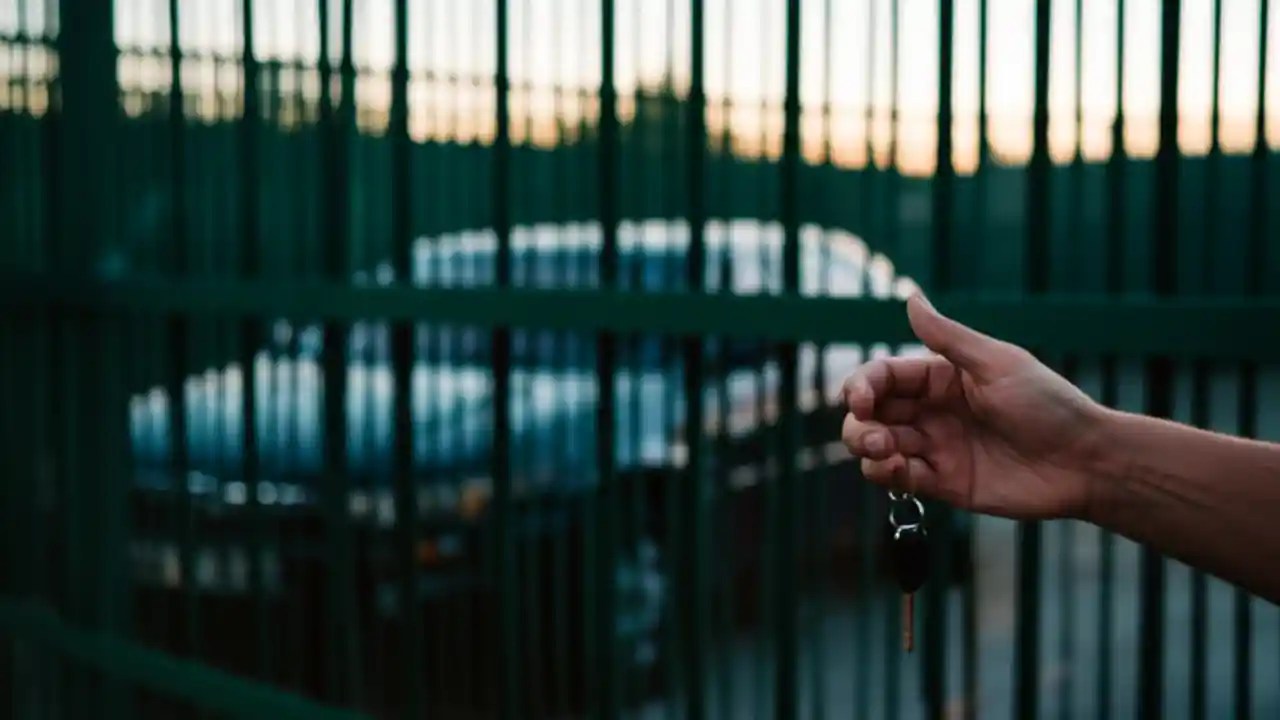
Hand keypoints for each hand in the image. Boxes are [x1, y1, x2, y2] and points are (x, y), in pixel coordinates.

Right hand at [840, 294, 1105, 519]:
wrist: (1085, 462)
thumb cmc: (1047, 404)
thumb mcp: (996, 363)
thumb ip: (947, 337)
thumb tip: (910, 296)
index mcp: (940, 378)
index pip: (883, 377)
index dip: (861, 386)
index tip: (860, 400)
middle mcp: (931, 412)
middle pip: (870, 414)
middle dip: (859, 423)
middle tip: (875, 435)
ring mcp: (935, 448)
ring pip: (876, 448)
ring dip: (867, 448)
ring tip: (886, 452)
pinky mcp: (943, 483)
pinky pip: (898, 479)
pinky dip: (885, 475)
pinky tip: (898, 472)